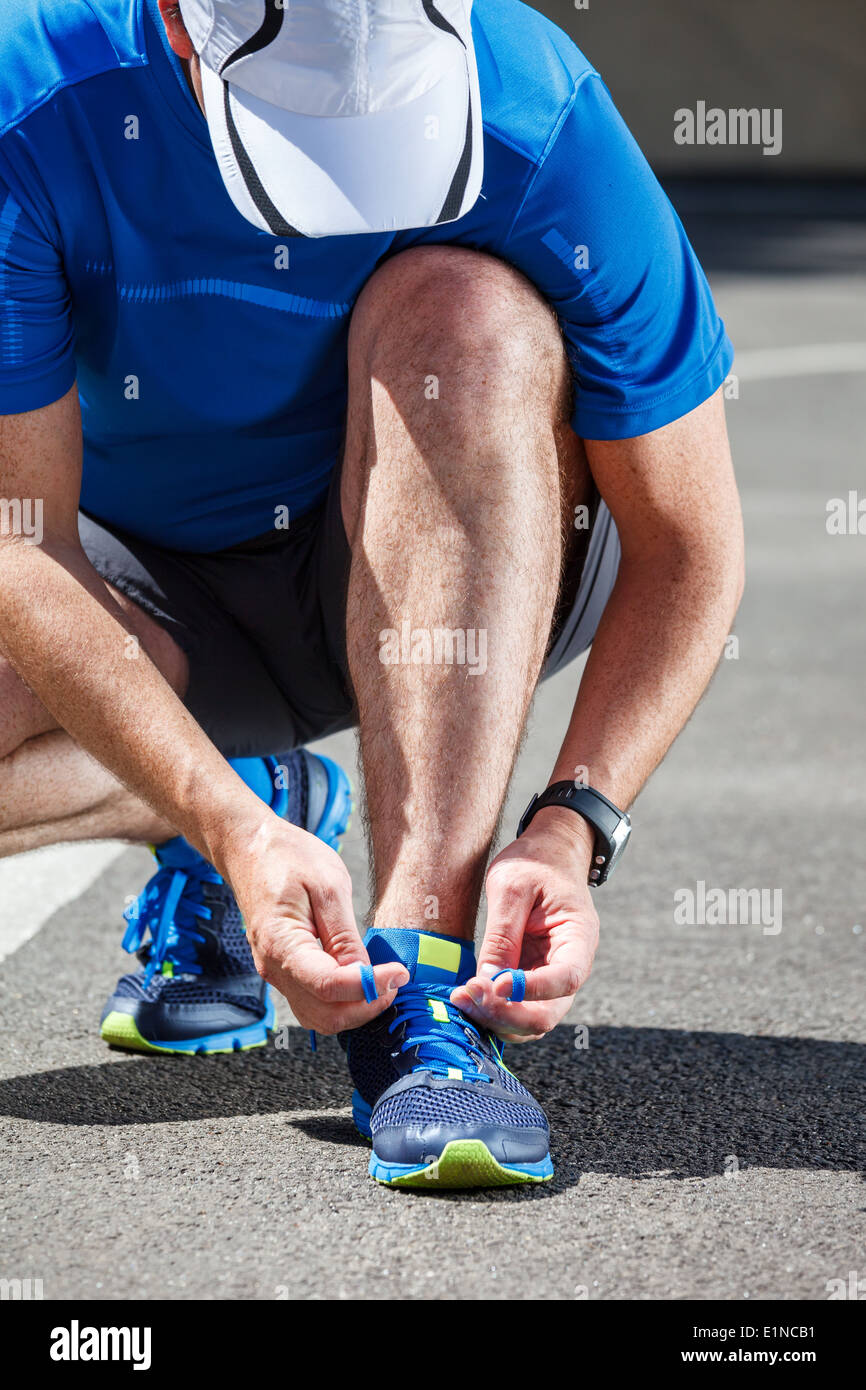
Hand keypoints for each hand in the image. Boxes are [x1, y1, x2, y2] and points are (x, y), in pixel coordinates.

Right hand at [216, 808, 408, 1032]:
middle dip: (366, 1005)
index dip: (370, 987)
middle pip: (325, 1014)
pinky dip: (341, 1000)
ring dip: (355, 1008)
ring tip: (382, 981)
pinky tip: (361, 978)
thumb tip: (366, 974)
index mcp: (281, 944)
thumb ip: (346, 936)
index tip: (399, 973)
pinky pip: (313, 1001)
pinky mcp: (283, 971)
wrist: (249, 848)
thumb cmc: (286, 858)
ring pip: (319, 1016)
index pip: (329, 986)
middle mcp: (274, 968)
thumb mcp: (328, 885)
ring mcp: (276, 973)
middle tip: (395, 980)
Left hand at [450, 807, 599, 1040]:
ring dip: (496, 1018)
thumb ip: (502, 935)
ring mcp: (550, 976)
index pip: (566, 978)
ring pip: (530, 1020)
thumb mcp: (513, 886)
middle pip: (548, 1012)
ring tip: (460, 998)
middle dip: (507, 1014)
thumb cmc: (535, 862)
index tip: (496, 986)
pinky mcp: (530, 978)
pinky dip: (492, 1010)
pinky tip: (466, 997)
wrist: (546, 853)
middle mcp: (570, 965)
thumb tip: (488, 982)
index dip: (532, 990)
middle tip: (467, 996)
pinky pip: (515, 1007)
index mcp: (579, 937)